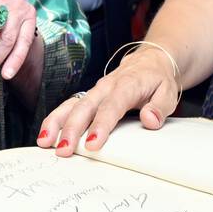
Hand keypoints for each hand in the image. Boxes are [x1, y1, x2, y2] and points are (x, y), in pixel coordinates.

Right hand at [37, 46, 179, 156]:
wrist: (150, 61)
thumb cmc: (157, 79)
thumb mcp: (168, 91)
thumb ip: (160, 107)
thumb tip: (149, 120)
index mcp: (127, 85)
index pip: (112, 106)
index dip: (101, 125)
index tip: (93, 144)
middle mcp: (106, 87)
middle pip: (85, 107)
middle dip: (71, 129)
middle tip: (63, 150)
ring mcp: (94, 91)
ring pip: (71, 105)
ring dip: (56, 123)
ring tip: (45, 142)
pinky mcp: (88, 96)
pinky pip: (69, 106)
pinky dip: (55, 120)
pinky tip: (46, 135)